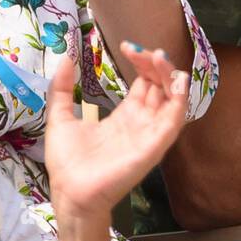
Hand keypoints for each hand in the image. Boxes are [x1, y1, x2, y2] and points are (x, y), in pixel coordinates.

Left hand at [45, 44, 189, 224]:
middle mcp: (141, 122)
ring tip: (159, 57)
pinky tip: (177, 81)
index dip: (141, 62)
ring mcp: (149, 133)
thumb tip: (65, 58)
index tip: (127, 46)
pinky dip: (181, 99)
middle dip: (156, 63)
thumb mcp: (60, 117)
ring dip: (170, 75)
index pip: (144, 82)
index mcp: (123, 116)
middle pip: (161, 86)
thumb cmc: (67, 163)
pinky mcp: (154, 145)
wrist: (69, 193)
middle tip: (142, 50)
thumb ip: (62, 89)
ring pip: (172, 98)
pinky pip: (175, 120)